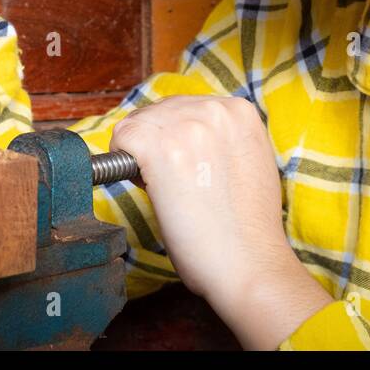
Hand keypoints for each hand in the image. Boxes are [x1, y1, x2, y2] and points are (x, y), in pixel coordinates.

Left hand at [110, 96, 292, 311]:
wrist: (248, 262)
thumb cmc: (246, 226)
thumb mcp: (247, 161)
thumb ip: (222, 139)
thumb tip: (184, 137)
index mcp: (240, 111)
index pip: (184, 107)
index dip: (174, 138)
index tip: (182, 166)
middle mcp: (215, 109)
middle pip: (158, 112)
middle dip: (155, 145)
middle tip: (173, 184)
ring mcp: (187, 126)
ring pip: (138, 124)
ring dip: (139, 154)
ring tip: (166, 189)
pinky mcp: (160, 148)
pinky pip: (121, 139)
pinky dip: (122, 164)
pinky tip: (147, 187)